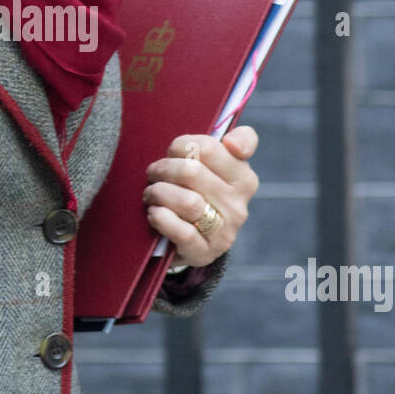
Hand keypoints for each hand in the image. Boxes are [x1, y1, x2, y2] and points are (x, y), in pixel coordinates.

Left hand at [142, 125, 259, 268]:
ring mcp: (223, 231)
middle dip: (164, 169)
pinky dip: (162, 218)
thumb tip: (232, 141)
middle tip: (153, 172)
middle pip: (192, 172)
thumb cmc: (199, 191)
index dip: (183, 145)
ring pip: (188, 201)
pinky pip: (182, 232)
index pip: (210, 148)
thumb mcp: (215, 165)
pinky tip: (154, 213)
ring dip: (159, 193)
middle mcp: (238, 205)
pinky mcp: (205, 252)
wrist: (192, 238)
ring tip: (150, 193)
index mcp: (243, 178)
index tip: (174, 150)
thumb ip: (234, 141)